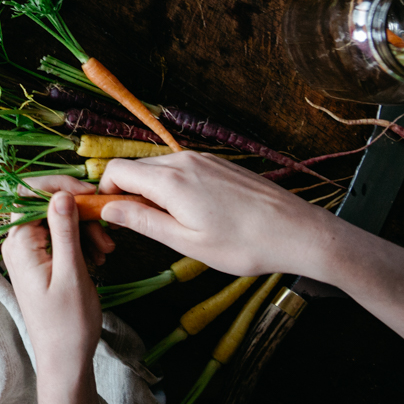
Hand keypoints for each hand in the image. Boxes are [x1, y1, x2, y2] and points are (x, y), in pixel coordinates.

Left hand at [2, 176, 112, 377]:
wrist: (65, 359)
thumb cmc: (68, 324)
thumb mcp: (72, 273)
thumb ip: (65, 231)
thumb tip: (60, 194)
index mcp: (19, 244)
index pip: (28, 193)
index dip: (59, 186)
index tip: (89, 194)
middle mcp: (18, 244)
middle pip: (46, 206)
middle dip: (79, 213)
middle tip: (105, 237)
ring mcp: (29, 253)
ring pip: (58, 221)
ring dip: (85, 230)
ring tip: (105, 254)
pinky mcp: (41, 262)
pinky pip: (61, 238)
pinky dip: (81, 243)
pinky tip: (98, 260)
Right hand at [96, 152, 341, 277]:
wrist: (298, 231)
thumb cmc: (244, 244)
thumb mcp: (186, 242)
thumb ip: (143, 221)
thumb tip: (108, 209)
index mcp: (170, 180)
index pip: (116, 170)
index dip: (105, 192)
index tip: (111, 217)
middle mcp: (183, 160)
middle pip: (136, 167)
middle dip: (126, 192)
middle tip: (136, 226)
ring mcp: (203, 158)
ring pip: (159, 168)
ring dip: (151, 191)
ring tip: (169, 224)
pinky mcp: (218, 163)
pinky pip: (182, 169)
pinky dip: (173, 186)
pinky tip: (194, 213)